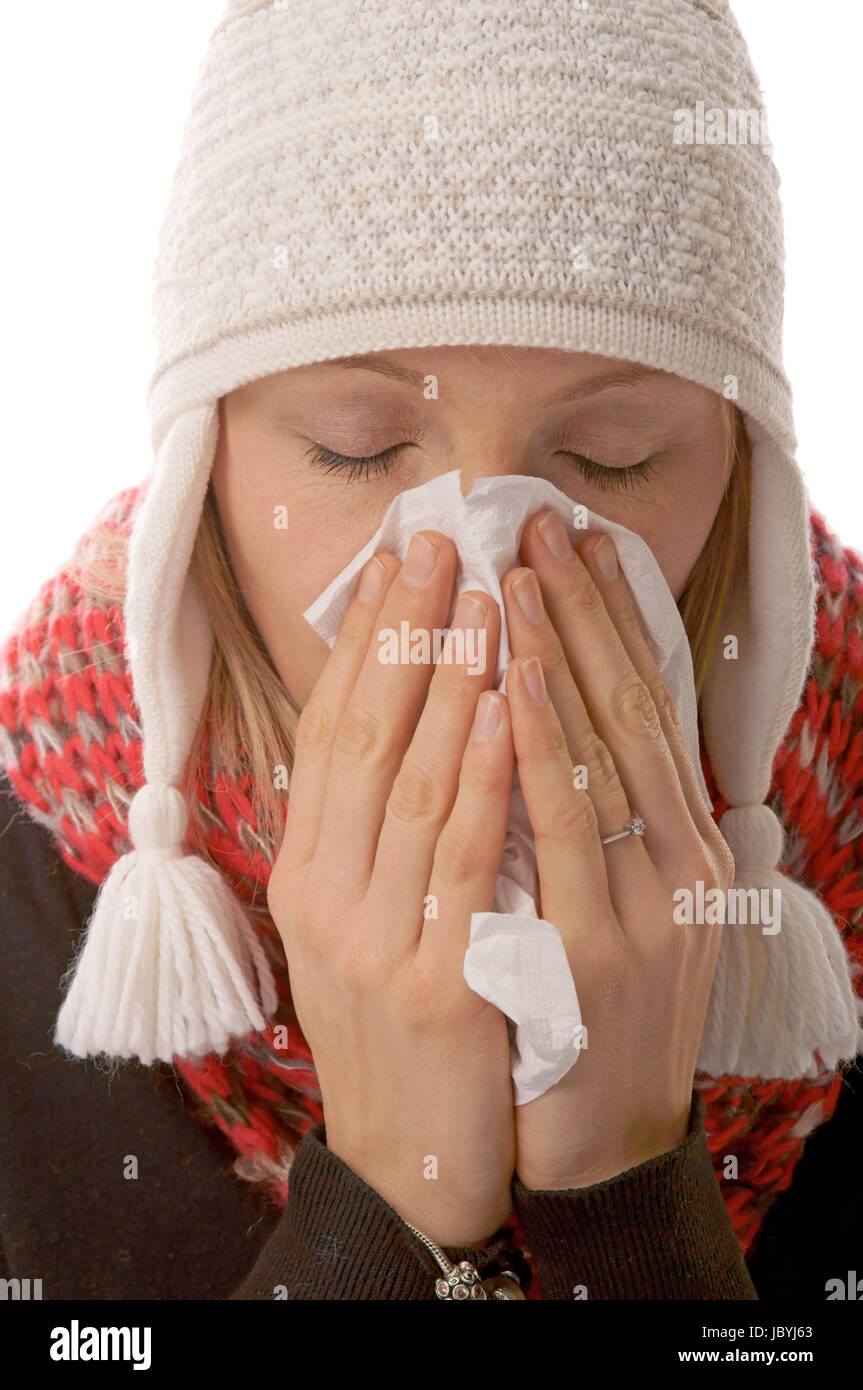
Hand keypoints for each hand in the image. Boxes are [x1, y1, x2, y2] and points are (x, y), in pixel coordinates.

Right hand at [267, 530, 517, 1246]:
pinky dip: (486, 775)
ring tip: (483, 595)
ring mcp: (374, 938)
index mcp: (303, 873)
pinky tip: (508, 706)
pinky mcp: (437, 982)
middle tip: (442, 541)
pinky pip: (466, 857)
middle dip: (404, 632)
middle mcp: (323, 894)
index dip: (361, 641)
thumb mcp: (356, 922)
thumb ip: (368, 832)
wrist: (409, 1156)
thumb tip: (393, 724)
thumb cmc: (396, 1024)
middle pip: (364, 736)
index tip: (395, 561)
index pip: (328, 731)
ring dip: (452, 680)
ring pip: (415, 781)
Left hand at [500, 510, 734, 1189]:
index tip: (579, 546)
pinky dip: (541, 753)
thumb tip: (608, 742)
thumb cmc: (602, 1015)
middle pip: (629, 712)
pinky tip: (515, 685)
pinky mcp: (598, 952)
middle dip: (582, 612)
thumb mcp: (634, 910)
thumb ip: (626, 831)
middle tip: (538, 527)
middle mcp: (681, 864)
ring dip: (560, 655)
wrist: (608, 1142)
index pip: (647, 710)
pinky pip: (562, 835)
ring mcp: (645, 906)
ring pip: (603, 756)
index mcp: (687, 848)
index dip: (614, 622)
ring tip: (519, 575)